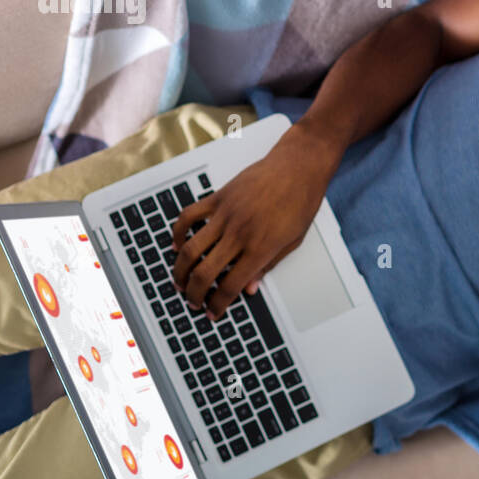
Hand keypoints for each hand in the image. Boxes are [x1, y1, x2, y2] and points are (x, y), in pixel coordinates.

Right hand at [171, 124, 341, 318]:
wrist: (298, 167)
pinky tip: (177, 244)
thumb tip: (250, 289)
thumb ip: (268, 266)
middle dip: (195, 293)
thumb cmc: (301, 201)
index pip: (231, 286)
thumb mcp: (293, 241)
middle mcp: (240, 234)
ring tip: (180, 281)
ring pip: (191, 249)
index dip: (218, 304)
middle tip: (193, 301)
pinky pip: (189, 216)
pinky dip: (178, 232)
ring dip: (181, 270)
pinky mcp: (219, 198)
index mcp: (260, 248)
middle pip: (205, 273)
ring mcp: (226, 215)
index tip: (212, 312)